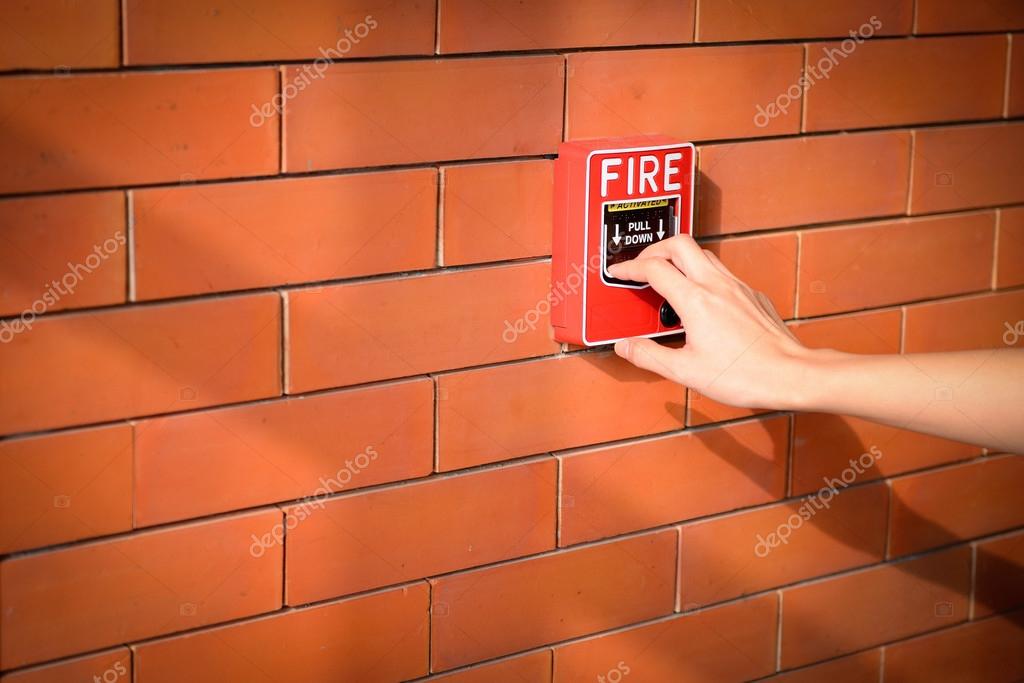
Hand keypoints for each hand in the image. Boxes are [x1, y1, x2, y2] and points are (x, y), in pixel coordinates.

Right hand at [606, 235, 820, 409]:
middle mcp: (716, 285)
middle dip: (655, 249)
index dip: (630, 268)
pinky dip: (702, 273)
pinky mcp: (752, 295)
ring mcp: (737, 286)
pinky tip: (700, 296)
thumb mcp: (686, 371)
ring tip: (667, 276)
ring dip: (680, 257)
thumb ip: (650, 355)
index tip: (619, 273)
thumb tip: (625, 346)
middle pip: (680, 244)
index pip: (654, 268)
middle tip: (642, 265)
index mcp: (695, 300)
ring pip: (703, 253)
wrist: (790, 374)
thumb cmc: (744, 375)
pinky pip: (722, 271)